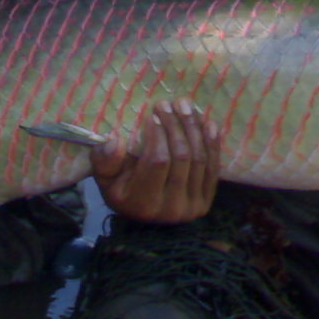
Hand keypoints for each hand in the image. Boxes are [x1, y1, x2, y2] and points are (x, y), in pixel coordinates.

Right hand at [92, 99, 220, 224]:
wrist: (146, 215)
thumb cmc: (123, 190)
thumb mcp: (106, 178)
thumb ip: (105, 160)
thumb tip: (115, 140)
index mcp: (144, 203)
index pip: (158, 161)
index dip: (158, 135)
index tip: (152, 116)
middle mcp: (172, 208)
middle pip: (181, 157)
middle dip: (176, 125)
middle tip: (167, 104)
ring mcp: (192, 206)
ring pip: (199, 159)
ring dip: (194, 128)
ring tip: (184, 106)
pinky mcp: (206, 201)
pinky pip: (213, 168)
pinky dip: (212, 143)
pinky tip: (208, 123)